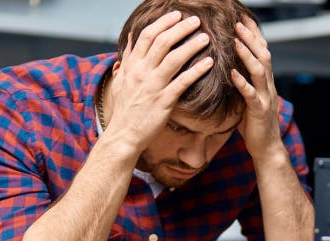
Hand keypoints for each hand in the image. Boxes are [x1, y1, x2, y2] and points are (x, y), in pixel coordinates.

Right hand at [105, 11, 212, 153]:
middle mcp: (141, 72)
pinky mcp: (163, 102)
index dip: (163, 23)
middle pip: (162, 42)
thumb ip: (127, 59)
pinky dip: (197, 70)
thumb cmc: (125, 109)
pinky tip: (209, 63)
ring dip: (191, 45)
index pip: (147, 36)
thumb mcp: (120, 80)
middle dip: (180, 28)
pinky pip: (182, 82)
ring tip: (206, 37)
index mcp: (131, 65)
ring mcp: (152, 87)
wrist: (124, 135)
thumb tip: (130, 39)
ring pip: (173, 59)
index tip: (176, 15)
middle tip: (195, 20)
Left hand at [231, 16, 285, 162]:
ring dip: (247, 54)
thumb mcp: (247, 100)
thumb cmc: (254, 125)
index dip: (254, 34)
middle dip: (251, 37)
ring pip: (259, 70)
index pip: (261, 52)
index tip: (243, 18)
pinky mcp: (259, 111)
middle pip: (262, 55)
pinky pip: (250, 94)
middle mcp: (268, 86)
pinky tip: (232, 73)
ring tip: (236, 39)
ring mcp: (265, 98)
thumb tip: (226, 70)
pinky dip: (241, 82)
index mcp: (264, 82)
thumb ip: (241, 84)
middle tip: (238, 21)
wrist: (267, 149)